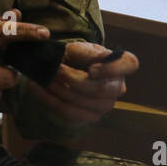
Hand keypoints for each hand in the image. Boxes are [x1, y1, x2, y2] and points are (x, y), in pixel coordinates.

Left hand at [23, 42, 139, 126]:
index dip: (112, 69)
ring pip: (81, 101)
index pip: (130, 64)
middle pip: (99, 89)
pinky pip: (69, 111)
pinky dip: (49, 99)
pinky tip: (36, 88)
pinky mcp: (91, 116)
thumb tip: (100, 58)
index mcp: (121, 65)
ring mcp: (106, 104)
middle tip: (52, 69)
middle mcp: (118, 87)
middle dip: (71, 79)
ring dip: (57, 89)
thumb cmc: (76, 56)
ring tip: (41, 77)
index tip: (91, 69)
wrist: (66, 69)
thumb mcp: (79, 49)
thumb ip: (86, 53)